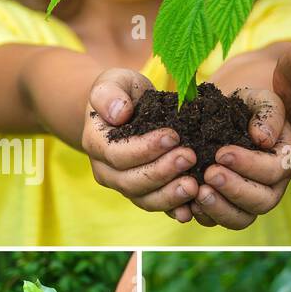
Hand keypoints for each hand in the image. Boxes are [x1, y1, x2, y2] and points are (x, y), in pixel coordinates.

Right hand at [82, 68, 200, 214]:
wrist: (128, 109)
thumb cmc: (122, 92)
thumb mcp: (113, 81)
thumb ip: (110, 94)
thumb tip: (119, 114)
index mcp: (96, 144)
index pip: (118, 154)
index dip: (145, 149)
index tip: (173, 136)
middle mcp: (106, 171)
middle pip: (131, 181)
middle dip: (162, 172)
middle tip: (189, 157)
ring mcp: (125, 185)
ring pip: (144, 199)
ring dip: (169, 195)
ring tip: (194, 186)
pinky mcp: (144, 193)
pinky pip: (158, 206)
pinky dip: (175, 210)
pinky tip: (192, 209)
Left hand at [186, 84, 290, 229]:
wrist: (224, 118)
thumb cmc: (246, 107)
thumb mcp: (260, 99)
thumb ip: (268, 113)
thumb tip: (263, 139)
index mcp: (285, 161)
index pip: (274, 171)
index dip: (249, 165)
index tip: (221, 153)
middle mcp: (271, 187)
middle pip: (261, 202)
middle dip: (234, 189)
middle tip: (209, 173)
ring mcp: (249, 202)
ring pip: (241, 219)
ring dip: (219, 209)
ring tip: (198, 191)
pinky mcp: (226, 209)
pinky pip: (217, 221)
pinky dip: (203, 215)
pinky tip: (188, 202)